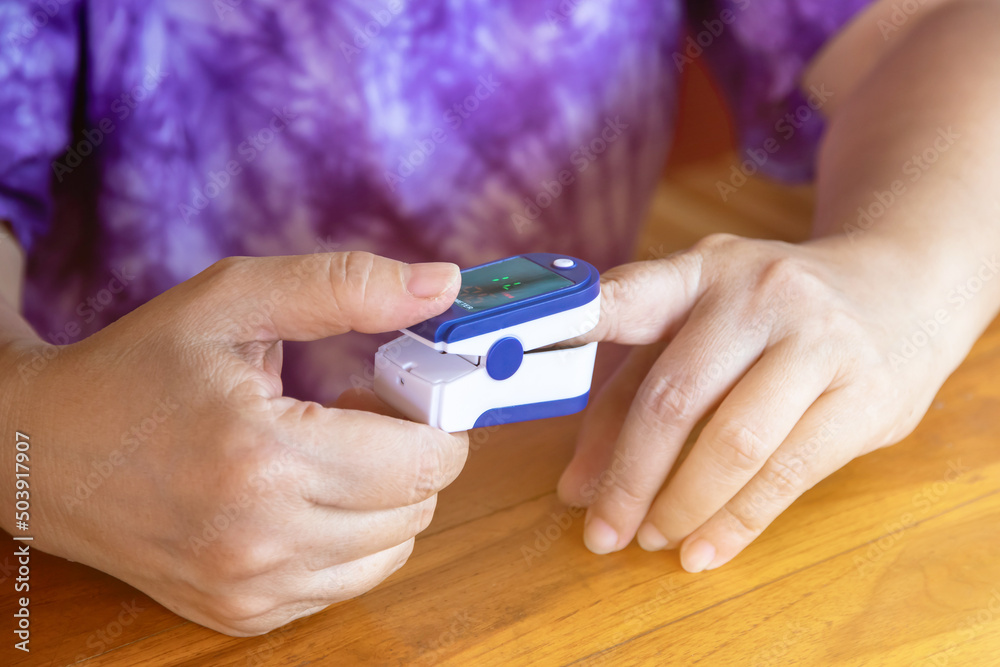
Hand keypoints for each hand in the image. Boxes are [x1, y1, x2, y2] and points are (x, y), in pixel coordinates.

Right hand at [0, 252, 466, 635]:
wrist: (42, 453)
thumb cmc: (139, 368)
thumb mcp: (235, 300)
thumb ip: (345, 287)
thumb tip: (441, 284)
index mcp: (263, 456)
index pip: (424, 461)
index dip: (436, 417)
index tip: (408, 385)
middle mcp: (262, 540)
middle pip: (417, 506)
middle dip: (412, 450)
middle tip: (361, 407)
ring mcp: (253, 589)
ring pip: (394, 548)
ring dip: (386, 496)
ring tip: (331, 448)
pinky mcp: (245, 615)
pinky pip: (349, 580)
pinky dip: (353, 536)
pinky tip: (308, 491)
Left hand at [558, 233, 970, 571]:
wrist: (901, 291)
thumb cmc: (773, 318)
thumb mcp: (700, 325)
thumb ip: (631, 393)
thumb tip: (576, 487)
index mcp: (700, 269)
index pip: (629, 295)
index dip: (574, 323)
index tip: (521, 351)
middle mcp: (758, 293)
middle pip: (674, 398)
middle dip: (628, 477)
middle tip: (600, 529)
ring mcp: (818, 338)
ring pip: (732, 442)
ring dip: (680, 506)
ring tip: (649, 539)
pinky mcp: (866, 392)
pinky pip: (788, 472)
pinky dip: (737, 522)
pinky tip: (704, 549)